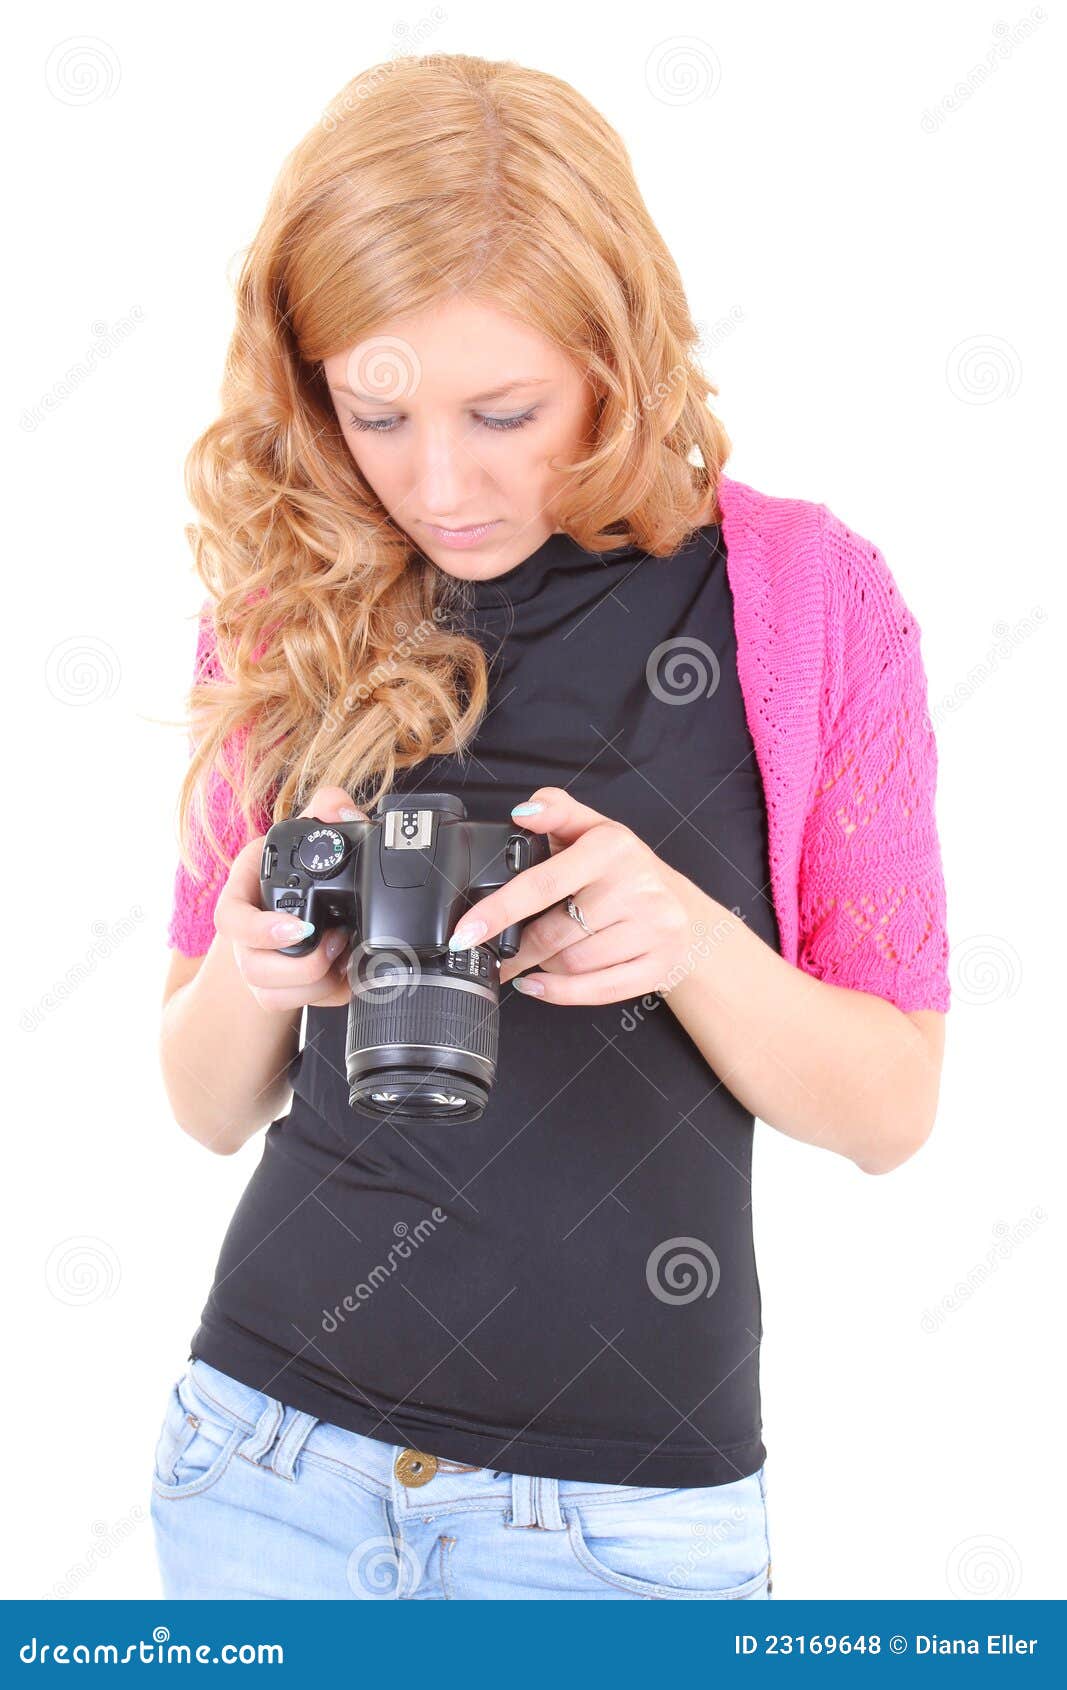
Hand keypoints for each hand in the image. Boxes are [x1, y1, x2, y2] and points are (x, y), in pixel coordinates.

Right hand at [213, 785, 367, 1012]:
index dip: (260, 930)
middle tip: (337, 943)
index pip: (229, 919)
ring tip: (344, 958)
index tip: (298, 928)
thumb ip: (327, 809)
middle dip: (300, 966)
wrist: (298, 905)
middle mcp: (246, 935)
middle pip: (253, 967)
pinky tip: (346, 976)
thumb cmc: (297, 868)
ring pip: (271, 996)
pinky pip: (295, 1007)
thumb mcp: (308, 833)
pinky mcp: (281, 988)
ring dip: (315, 985)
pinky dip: (328, 997)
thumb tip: (341, 809)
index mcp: (245, 892)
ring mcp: (260, 964)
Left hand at [450, 786, 702, 1004]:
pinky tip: (538, 984)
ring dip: (543, 966)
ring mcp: (652, 929)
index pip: (543, 883)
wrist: (685, 912)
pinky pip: (597, 990)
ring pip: (572, 964)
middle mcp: (636, 887)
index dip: (499, 910)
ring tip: (539, 955)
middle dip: (517, 947)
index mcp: (611, 848)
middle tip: (496, 952)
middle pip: (553, 933)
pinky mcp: (659, 965)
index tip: (466, 932)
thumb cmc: (626, 869)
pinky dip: (559, 993)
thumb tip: (522, 812)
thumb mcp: (594, 829)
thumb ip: (556, 811)